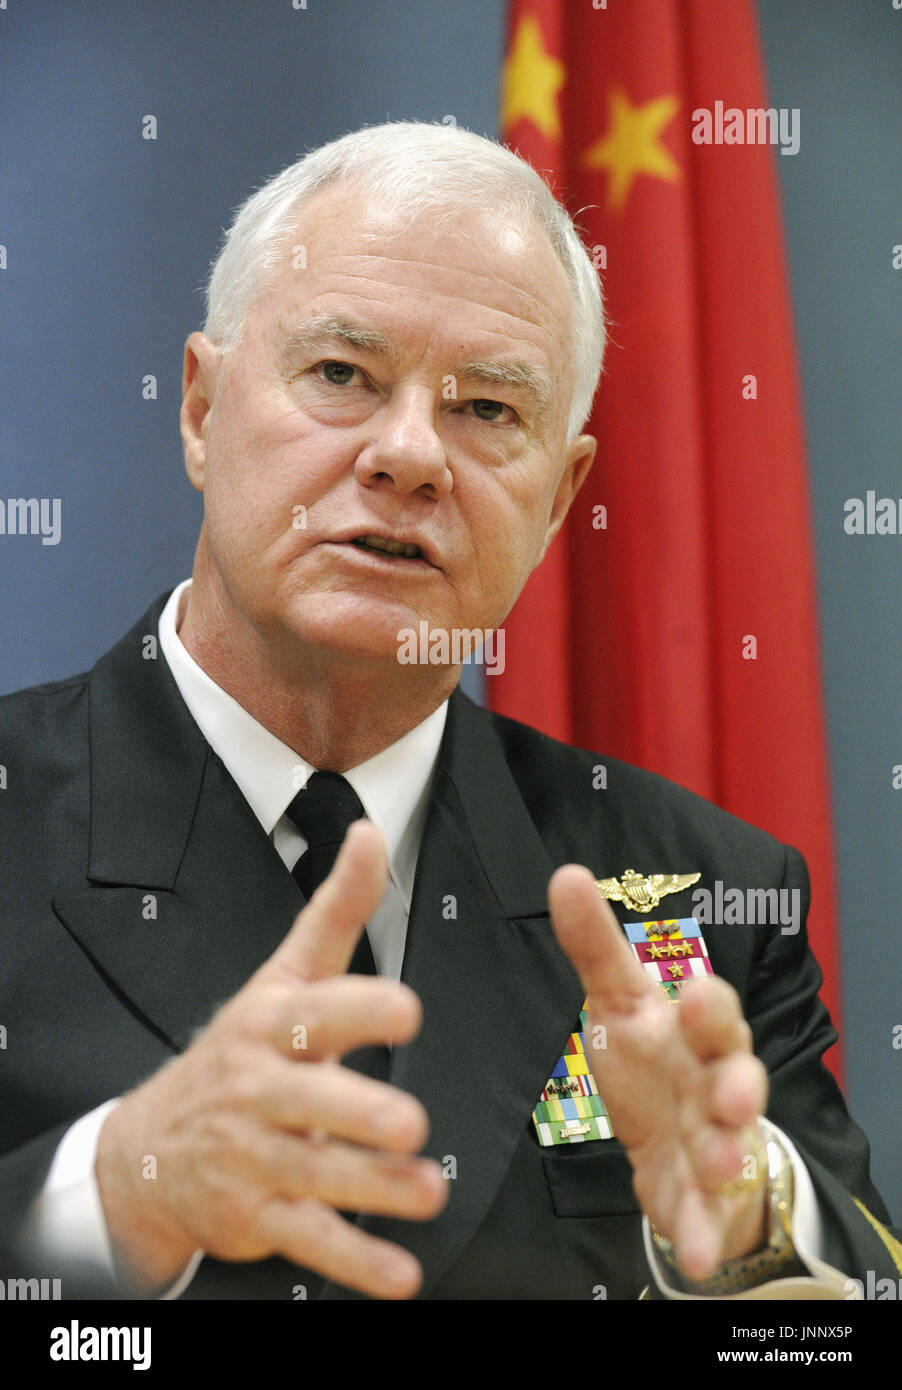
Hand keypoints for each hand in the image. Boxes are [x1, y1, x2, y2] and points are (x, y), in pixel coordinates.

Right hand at [96, 820, 445, 1298]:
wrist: (155, 1144)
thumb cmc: (243, 1050)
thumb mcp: (285, 974)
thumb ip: (337, 911)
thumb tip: (367, 833)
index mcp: (273, 1024)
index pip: (317, 1014)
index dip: (360, 1011)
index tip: (405, 1011)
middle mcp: (263, 1090)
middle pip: (312, 1102)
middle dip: (358, 1116)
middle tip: (409, 1125)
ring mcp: (257, 1156)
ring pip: (317, 1174)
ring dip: (374, 1191)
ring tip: (427, 1196)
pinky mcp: (259, 1213)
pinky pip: (311, 1237)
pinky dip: (356, 1260)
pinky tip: (398, 1273)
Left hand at [549, 865, 768, 1282]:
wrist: (682, 1144)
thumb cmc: (654, 1062)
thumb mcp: (621, 1001)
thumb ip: (596, 945)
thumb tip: (566, 874)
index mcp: (695, 1034)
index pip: (713, 1013)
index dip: (709, 1006)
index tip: (697, 992)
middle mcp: (715, 1085)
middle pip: (738, 1079)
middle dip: (738, 1085)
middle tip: (730, 1091)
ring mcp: (717, 1143)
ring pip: (730, 1148)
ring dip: (724, 1155)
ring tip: (715, 1160)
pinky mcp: (705, 1199)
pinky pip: (706, 1218)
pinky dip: (700, 1235)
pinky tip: (689, 1255)